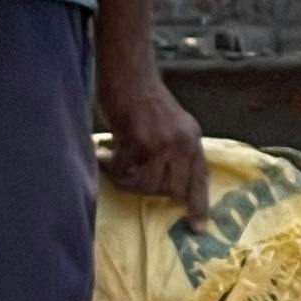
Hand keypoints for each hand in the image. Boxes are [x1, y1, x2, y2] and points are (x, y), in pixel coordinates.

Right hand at [99, 65, 209, 223]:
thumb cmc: (142, 95)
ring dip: (127, 180)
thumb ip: (173, 147)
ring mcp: (160, 142)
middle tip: (129, 177)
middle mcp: (182, 143)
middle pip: (171, 189)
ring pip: (147, 184)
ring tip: (112, 165)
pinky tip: (100, 154)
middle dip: (149, 189)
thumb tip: (163, 178)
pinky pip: (123, 170)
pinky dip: (109, 166)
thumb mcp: (171, 123)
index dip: (198, 205)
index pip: (200, 179)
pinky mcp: (137, 140)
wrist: (127, 71)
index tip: (198, 229)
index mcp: (192, 139)